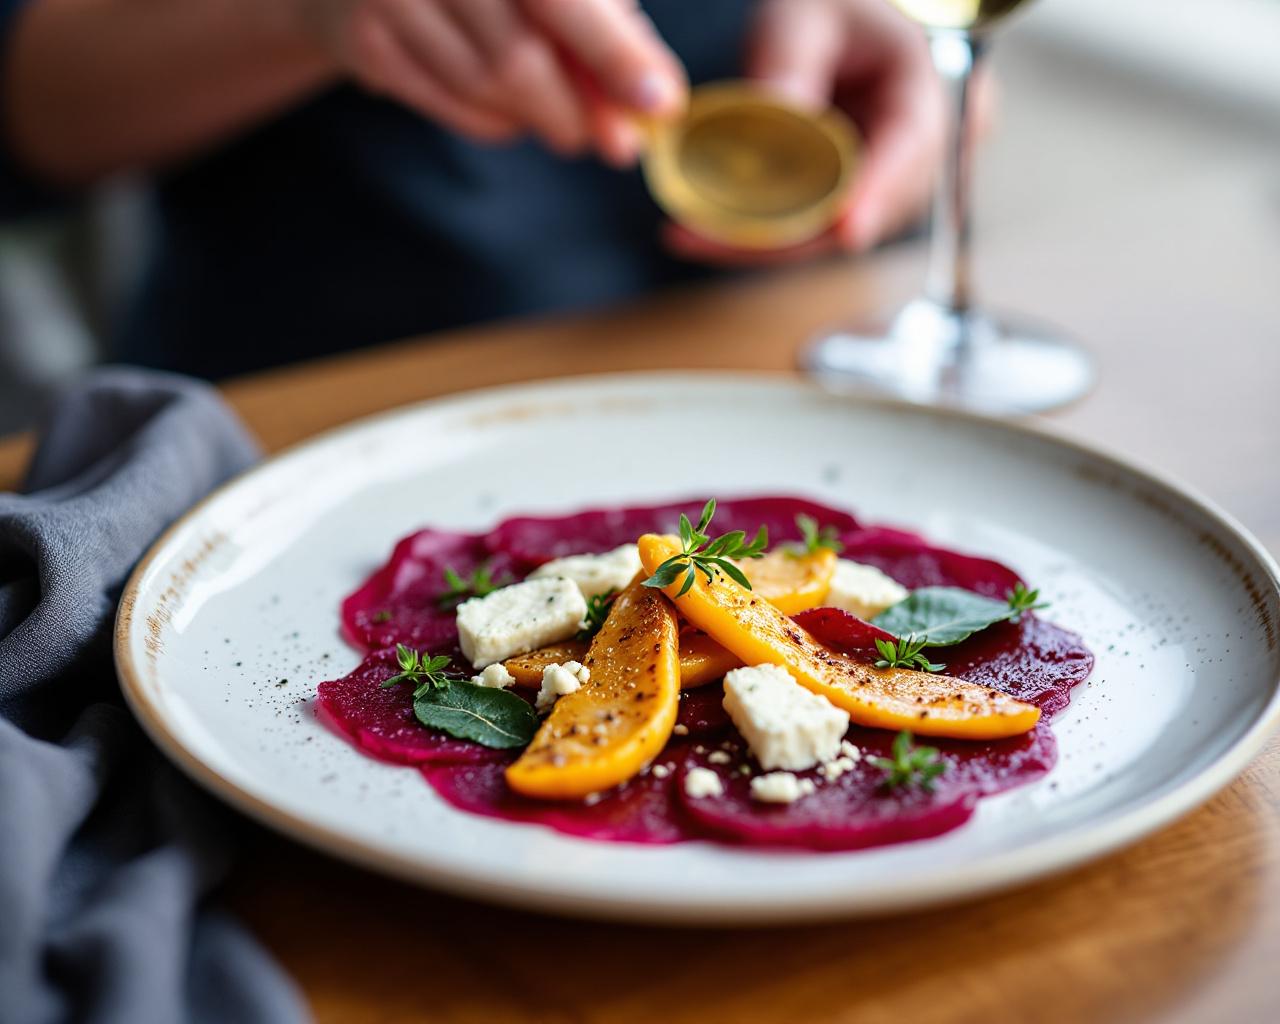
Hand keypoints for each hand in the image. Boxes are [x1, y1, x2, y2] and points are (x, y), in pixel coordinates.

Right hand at [293, 0, 684, 161]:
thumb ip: (602, 25)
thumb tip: (649, 100)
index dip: (616, 54)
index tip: (660, 102)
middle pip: (518, 60)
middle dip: (576, 111)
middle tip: (616, 141)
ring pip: (485, 90)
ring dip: (538, 117)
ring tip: (560, 115)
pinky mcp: (365, 43)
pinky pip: (452, 106)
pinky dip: (497, 121)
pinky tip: (512, 109)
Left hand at [665, 0, 947, 264]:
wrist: (828, 22)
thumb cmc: (829, 7)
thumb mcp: (804, 15)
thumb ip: (792, 61)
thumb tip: (778, 118)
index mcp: (919, 87)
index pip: (911, 148)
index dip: (878, 194)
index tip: (847, 229)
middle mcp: (906, 148)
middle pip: (867, 208)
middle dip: (792, 232)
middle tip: (713, 235)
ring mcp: (874, 179)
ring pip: (830, 230)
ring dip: (764, 240)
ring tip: (692, 234)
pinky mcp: (838, 196)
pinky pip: (804, 226)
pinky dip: (758, 232)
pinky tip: (702, 232)